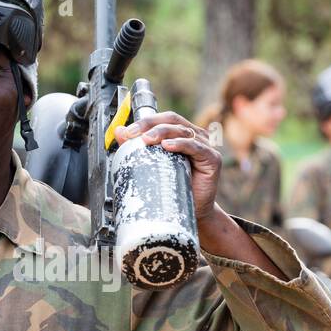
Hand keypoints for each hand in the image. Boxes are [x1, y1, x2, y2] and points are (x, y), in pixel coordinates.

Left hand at [113, 112, 220, 226]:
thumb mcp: (151, 165)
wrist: (193, 212)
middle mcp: (195, 137)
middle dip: (150, 125)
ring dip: (162, 132)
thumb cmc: (174, 189)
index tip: (127, 132)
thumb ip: (136, 148)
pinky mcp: (213, 159)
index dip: (146, 121)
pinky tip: (167, 146)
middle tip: (133, 134)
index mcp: (181, 135)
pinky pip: (196, 147)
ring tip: (147, 140)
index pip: (164, 119)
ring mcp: (205, 146)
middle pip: (172, 121)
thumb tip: (118, 131)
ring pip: (182, 131)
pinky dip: (181, 144)